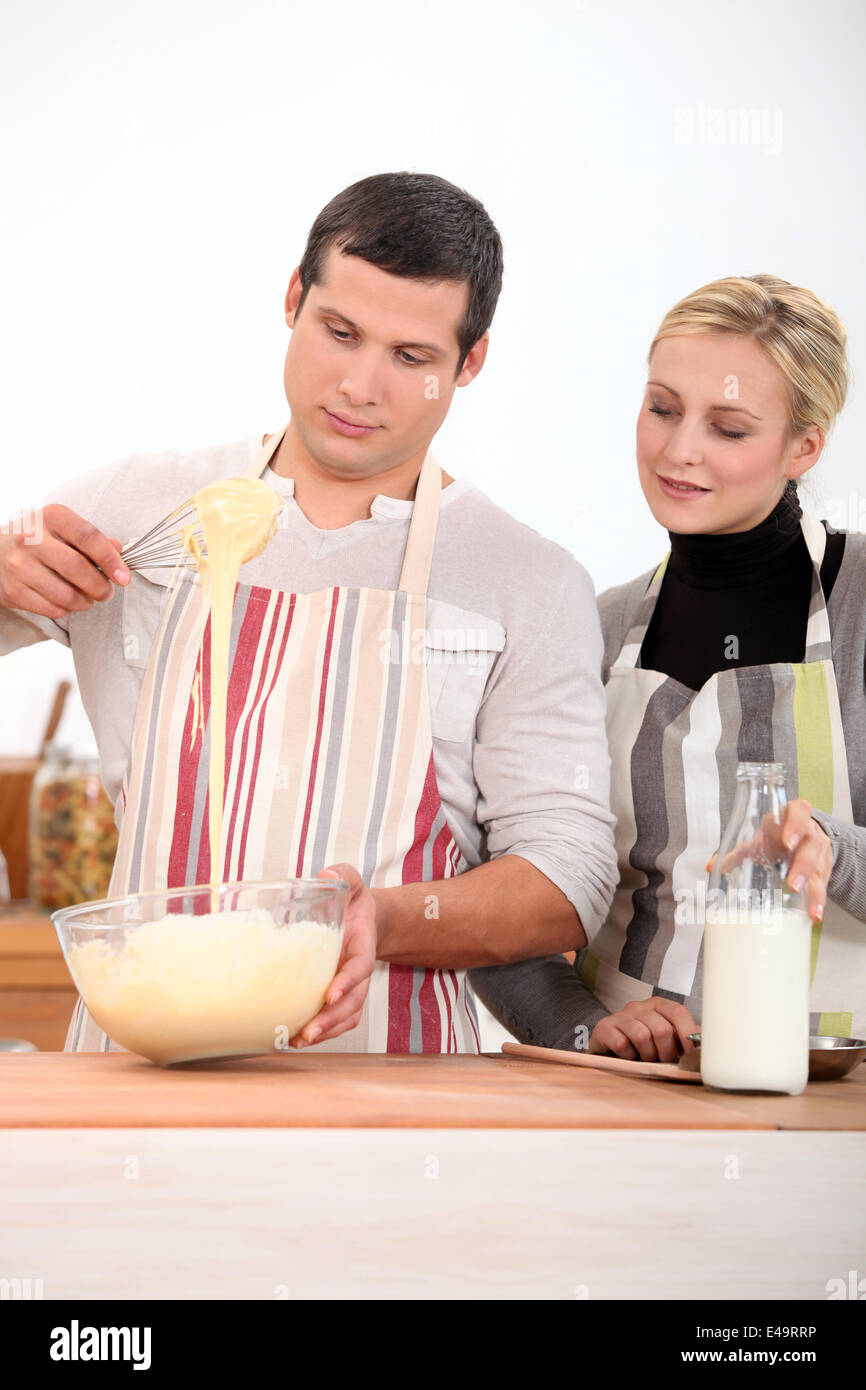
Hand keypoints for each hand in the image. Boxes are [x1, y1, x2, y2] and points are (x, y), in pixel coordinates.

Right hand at [0, 504, 129, 618]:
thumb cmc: (40, 541)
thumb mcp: (64, 530)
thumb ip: (92, 540)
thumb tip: (119, 551)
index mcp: (51, 517)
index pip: (87, 537)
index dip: (110, 560)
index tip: (124, 577)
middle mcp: (31, 538)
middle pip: (77, 568)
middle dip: (100, 586)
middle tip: (107, 592)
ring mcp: (19, 565)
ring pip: (66, 594)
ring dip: (86, 602)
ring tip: (88, 598)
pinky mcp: (14, 590)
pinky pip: (53, 609)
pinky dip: (68, 610)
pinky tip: (67, 601)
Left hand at [291, 863, 377, 1047]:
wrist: (364, 919)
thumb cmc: (353, 902)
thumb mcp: (351, 882)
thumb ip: (343, 875)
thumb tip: (326, 873)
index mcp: (363, 945)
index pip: (360, 968)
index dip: (348, 982)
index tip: (330, 994)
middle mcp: (359, 971)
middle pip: (353, 1003)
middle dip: (331, 1019)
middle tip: (307, 1032)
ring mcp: (352, 987)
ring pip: (346, 1017)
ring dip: (326, 1032)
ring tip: (298, 1042)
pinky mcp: (341, 996)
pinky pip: (338, 1020)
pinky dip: (323, 1032)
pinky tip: (297, 1039)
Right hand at [587, 997, 698, 1061]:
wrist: (609, 1047)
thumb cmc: (642, 1044)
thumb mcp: (666, 1038)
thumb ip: (685, 1038)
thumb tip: (707, 1044)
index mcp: (658, 1005)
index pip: (678, 1012)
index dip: (688, 1034)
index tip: (691, 1054)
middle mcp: (639, 1006)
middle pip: (662, 1029)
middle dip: (665, 1052)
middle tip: (661, 1059)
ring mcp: (621, 1015)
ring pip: (642, 1037)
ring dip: (646, 1055)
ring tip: (643, 1057)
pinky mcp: (604, 1027)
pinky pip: (622, 1044)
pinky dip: (628, 1056)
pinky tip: (627, 1055)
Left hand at [706, 797, 831, 922]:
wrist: (801, 838)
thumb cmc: (777, 835)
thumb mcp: (760, 839)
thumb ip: (738, 851)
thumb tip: (711, 867)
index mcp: (792, 816)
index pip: (799, 812)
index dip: (795, 826)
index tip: (788, 842)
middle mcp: (810, 833)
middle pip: (811, 846)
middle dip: (803, 866)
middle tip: (792, 884)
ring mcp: (819, 853)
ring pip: (819, 869)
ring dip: (814, 890)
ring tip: (810, 910)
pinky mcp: (823, 871)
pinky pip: (822, 885)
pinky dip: (818, 902)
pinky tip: (814, 915)